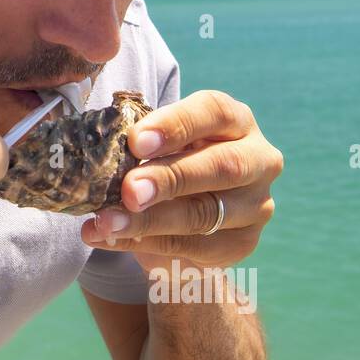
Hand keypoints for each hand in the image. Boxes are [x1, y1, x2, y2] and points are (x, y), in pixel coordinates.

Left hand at [80, 89, 282, 271]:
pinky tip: (108, 238)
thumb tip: (101, 157)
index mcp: (235, 120)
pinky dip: (146, 243)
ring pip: (206, 213)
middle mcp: (258, 159)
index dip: (176, 124)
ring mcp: (256, 204)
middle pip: (222, 166)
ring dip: (151, 220)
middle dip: (169, 178)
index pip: (214, 112)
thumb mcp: (159, 144)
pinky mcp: (244, 243)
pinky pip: (193, 246)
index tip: (136, 141)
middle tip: (129, 190)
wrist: (185, 216)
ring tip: (107, 222)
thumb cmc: (168, 160)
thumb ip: (141, 146)